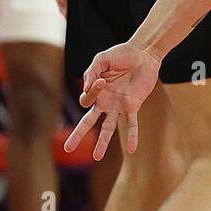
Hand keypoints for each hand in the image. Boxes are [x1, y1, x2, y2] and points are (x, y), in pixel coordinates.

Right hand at [64, 41, 160, 159]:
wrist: (143, 54)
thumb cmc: (121, 54)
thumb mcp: (101, 59)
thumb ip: (91, 71)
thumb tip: (86, 88)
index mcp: (96, 91)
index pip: (86, 100)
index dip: (91, 93)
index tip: (101, 81)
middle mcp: (106, 101)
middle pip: (89, 122)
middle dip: (78, 134)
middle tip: (68, 148)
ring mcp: (119, 105)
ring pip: (108, 128)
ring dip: (102, 143)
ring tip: (96, 157)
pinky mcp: (133, 105)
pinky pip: (132, 124)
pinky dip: (132, 136)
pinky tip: (131, 150)